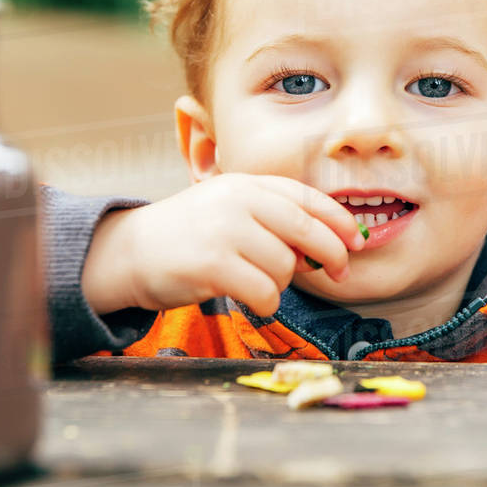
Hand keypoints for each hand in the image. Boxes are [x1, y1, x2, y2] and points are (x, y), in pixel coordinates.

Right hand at [81, 173, 363, 315]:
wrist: (128, 252)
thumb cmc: (189, 236)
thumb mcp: (230, 210)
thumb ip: (272, 219)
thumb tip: (326, 249)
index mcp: (246, 184)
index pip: (306, 197)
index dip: (339, 220)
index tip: (358, 240)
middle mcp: (237, 201)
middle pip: (306, 230)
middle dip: (332, 254)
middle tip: (339, 273)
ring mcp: (224, 231)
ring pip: (285, 266)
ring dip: (281, 284)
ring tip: (257, 282)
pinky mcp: (212, 264)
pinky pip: (265, 291)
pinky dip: (266, 303)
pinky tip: (250, 299)